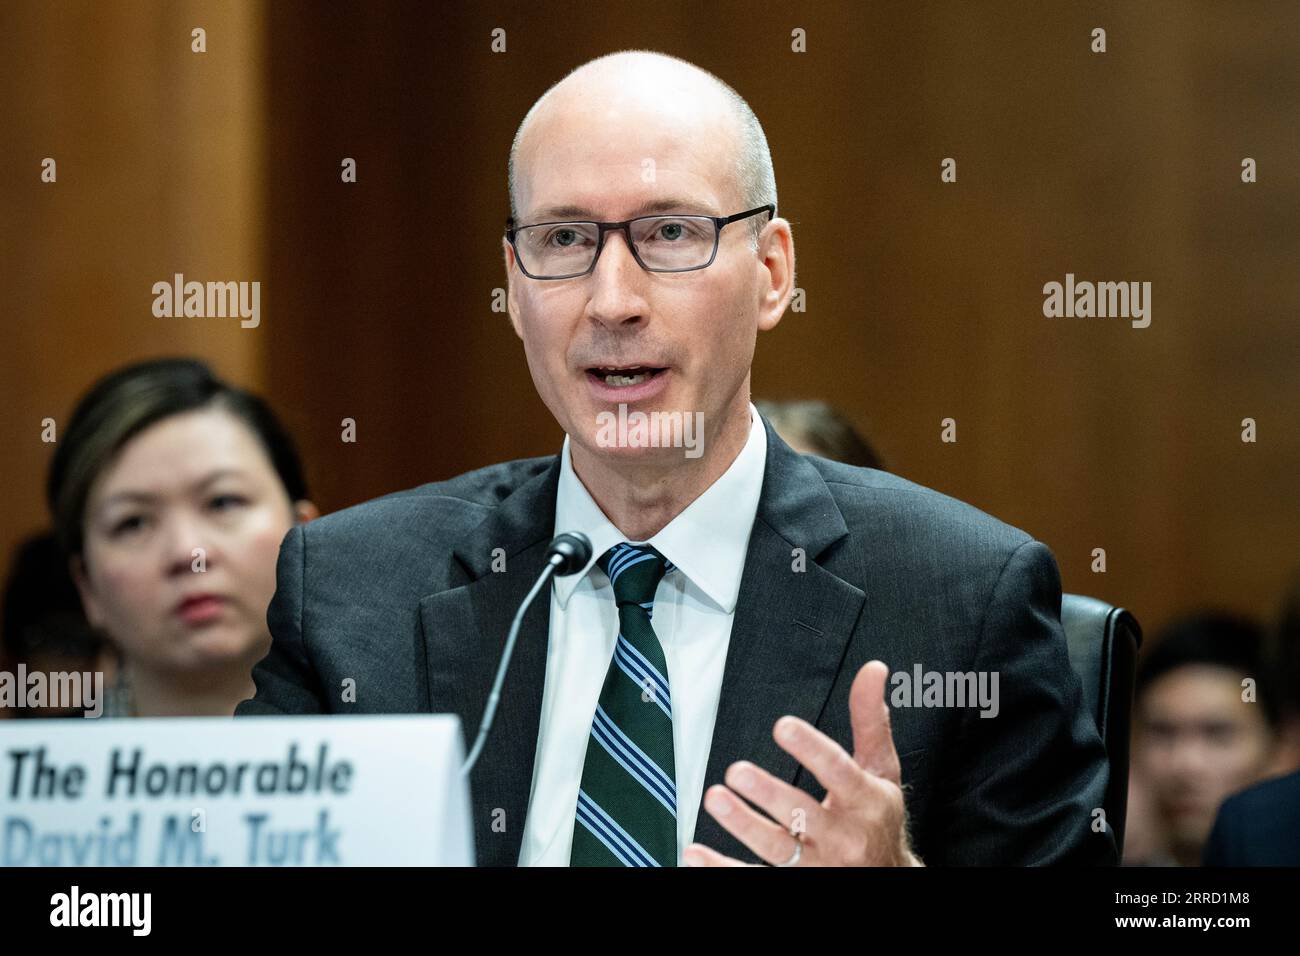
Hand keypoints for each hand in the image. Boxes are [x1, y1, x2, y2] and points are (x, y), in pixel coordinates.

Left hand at [684, 660, 921, 866]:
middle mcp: (843, 836)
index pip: (839, 773)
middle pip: (803, 814)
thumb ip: (870, 720)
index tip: (783, 726)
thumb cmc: (878, 817)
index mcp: (865, 800)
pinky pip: (755, 879)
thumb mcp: (882, 769)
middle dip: (769, 793)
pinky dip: (722, 868)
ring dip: (743, 824)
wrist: (890, 877)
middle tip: (736, 770)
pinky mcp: (796, 883)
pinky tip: (694, 853)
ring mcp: (818, 865)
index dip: (811, 750)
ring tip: (715, 798)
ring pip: (777, 849)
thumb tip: (873, 669)